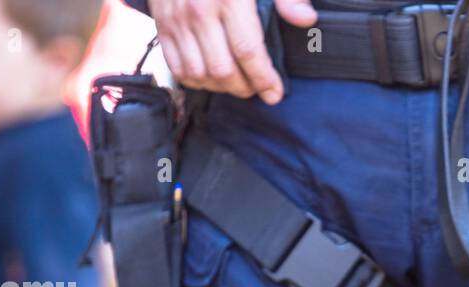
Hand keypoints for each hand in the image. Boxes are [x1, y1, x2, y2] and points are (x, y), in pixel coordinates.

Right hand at [151, 0, 318, 102]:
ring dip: (221, 87)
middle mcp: (199, 11)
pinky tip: (212, 78)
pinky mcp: (162, 24)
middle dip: (244, 88)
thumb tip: (306, 18)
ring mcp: (176, 19)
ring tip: (237, 83)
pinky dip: (195, 80)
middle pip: (223, 69)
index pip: (248, 51)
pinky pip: (176, 67)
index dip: (264, 78)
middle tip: (257, 88)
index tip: (275, 93)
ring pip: (199, 74)